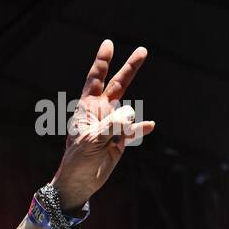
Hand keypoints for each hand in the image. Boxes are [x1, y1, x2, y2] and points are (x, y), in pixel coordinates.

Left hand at [51, 39, 155, 211]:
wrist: (79, 184)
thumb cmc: (78, 160)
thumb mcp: (92, 140)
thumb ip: (111, 124)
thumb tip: (130, 114)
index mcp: (88, 108)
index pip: (96, 80)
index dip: (102, 62)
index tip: (108, 44)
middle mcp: (102, 112)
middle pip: (118, 85)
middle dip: (129, 68)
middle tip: (143, 50)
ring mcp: (112, 126)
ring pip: (128, 111)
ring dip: (127, 121)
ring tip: (114, 140)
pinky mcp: (120, 141)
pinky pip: (134, 131)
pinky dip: (141, 129)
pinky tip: (149, 125)